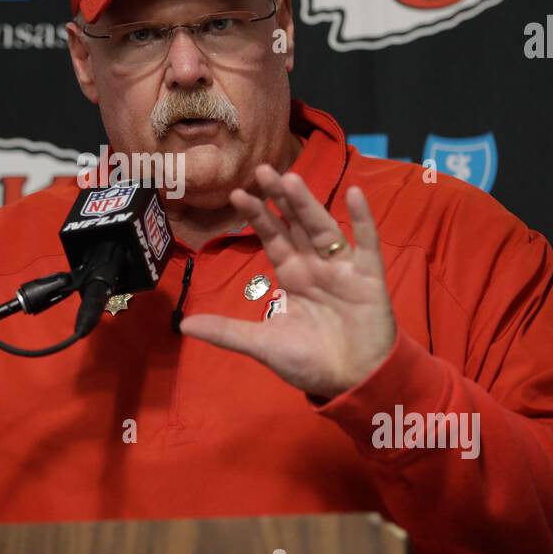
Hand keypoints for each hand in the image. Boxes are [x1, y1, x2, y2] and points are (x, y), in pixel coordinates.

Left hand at [178, 164, 396, 399]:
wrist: (353, 383)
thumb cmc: (311, 362)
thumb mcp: (263, 345)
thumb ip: (227, 332)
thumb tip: (183, 324)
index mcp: (292, 276)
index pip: (272, 238)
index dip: (257, 216)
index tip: (237, 193)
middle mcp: (316, 265)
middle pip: (295, 225)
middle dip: (279, 199)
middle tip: (261, 170)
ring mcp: (343, 268)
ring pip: (323, 228)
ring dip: (308, 204)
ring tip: (292, 179)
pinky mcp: (369, 277)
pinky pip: (367, 243)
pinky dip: (362, 220)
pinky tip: (355, 194)